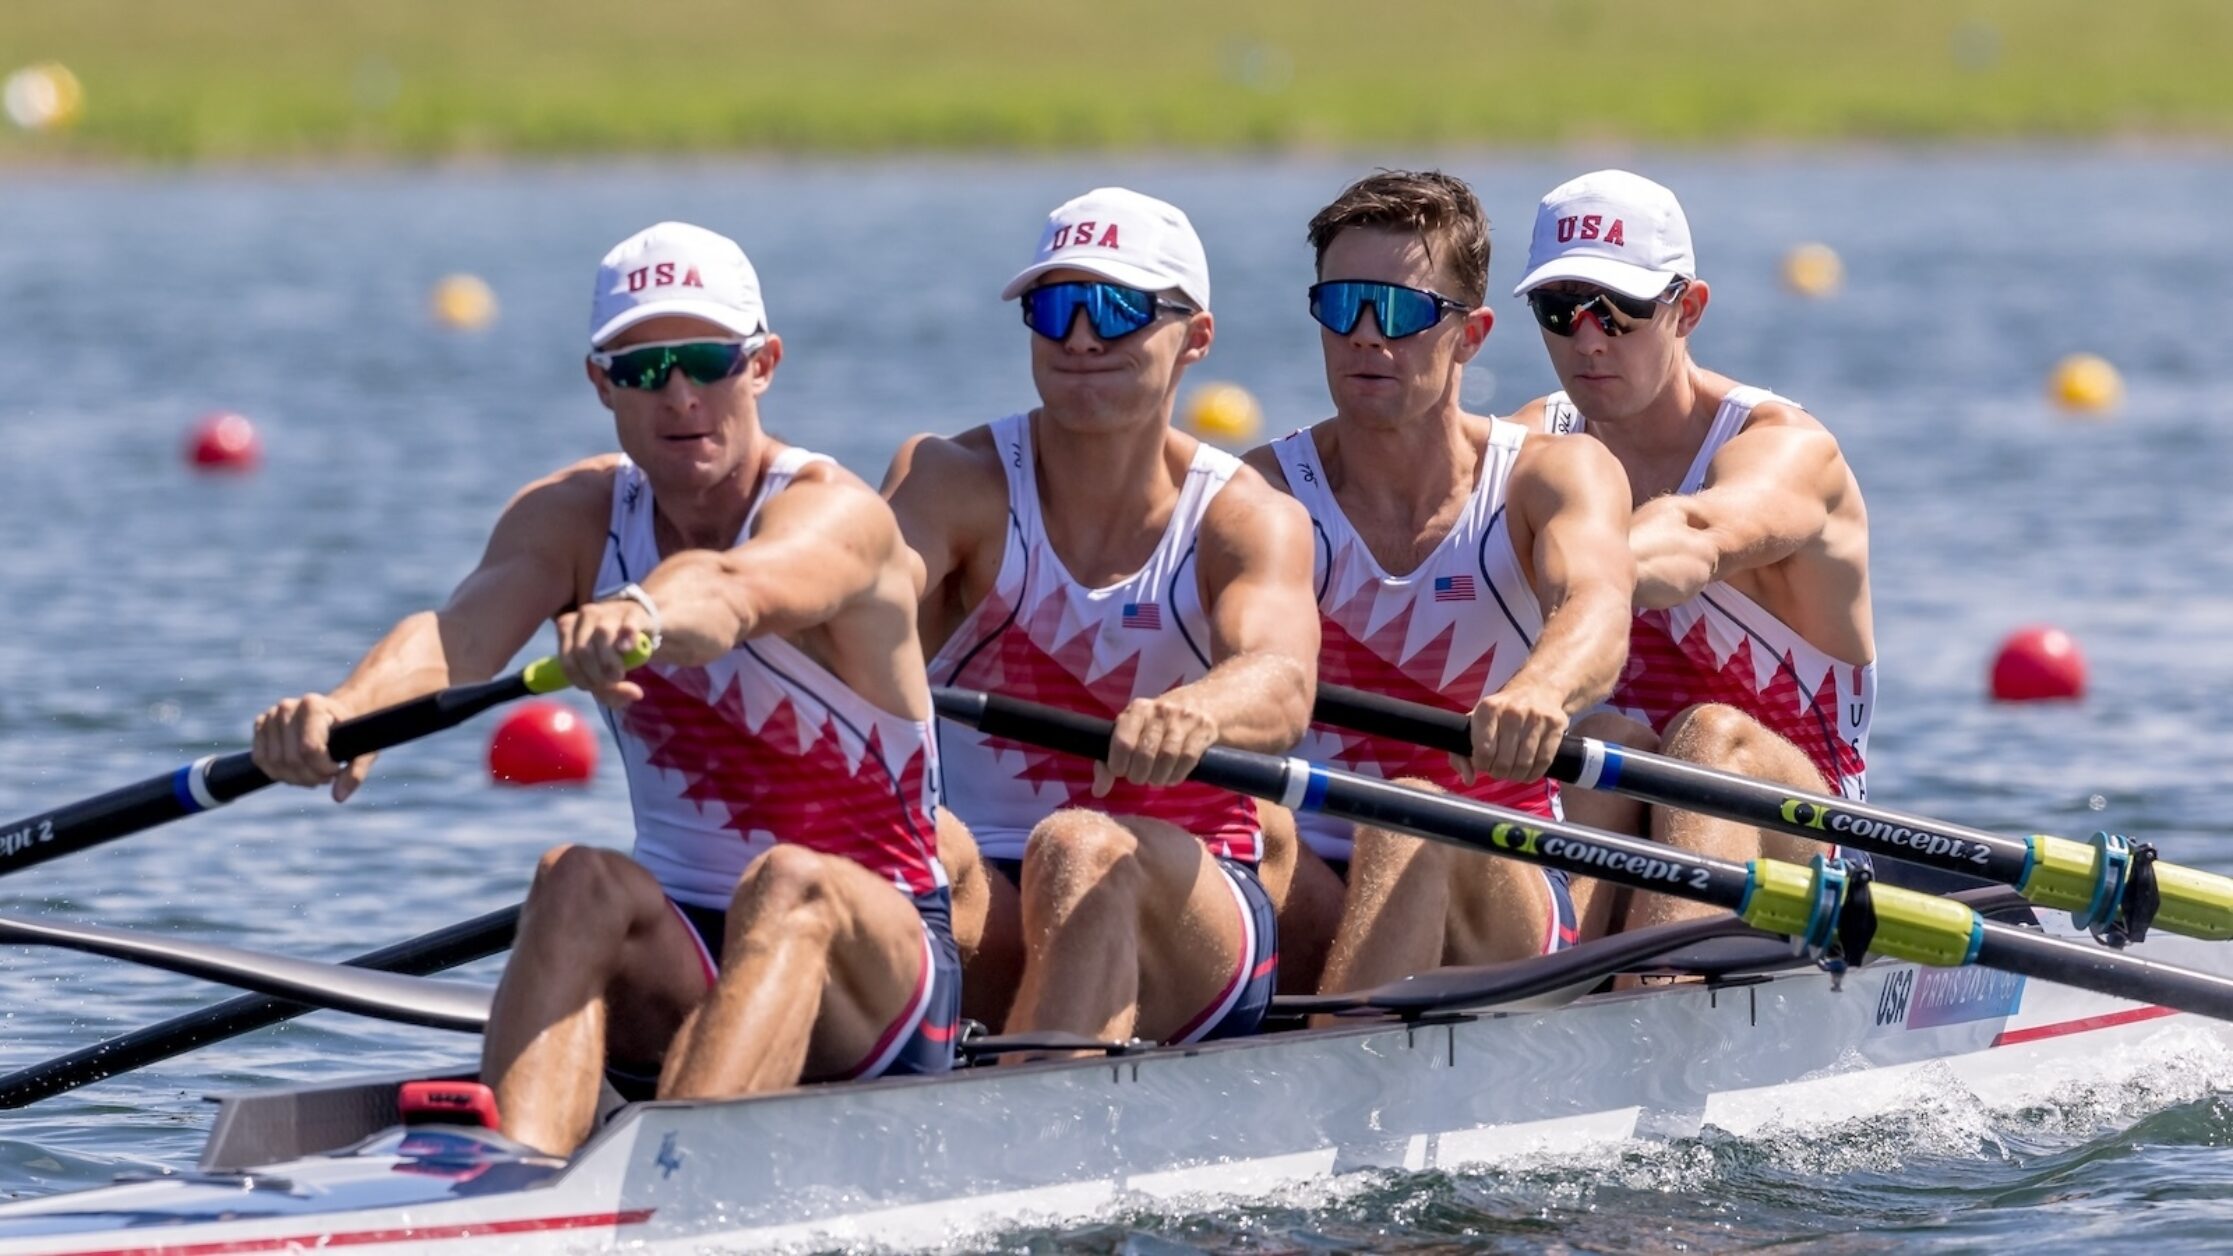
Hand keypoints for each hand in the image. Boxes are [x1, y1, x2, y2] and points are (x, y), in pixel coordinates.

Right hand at [252, 693, 374, 801]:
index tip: (336, 770)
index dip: (322, 769)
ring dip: (295, 778)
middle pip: (291, 759)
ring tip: (313, 773)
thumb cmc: (350, 732)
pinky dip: (278, 772)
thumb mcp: (362, 749)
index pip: (309, 749)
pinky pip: (261, 760)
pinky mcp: (260, 726)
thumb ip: (355, 772)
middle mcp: (287, 707)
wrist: (334, 715)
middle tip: (326, 776)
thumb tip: (339, 797)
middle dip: (310, 777)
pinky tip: (297, 769)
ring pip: (274, 763)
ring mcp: (270, 716)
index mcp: (312, 705)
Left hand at [554, 601, 654, 706]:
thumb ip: (610, 690)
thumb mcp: (602, 670)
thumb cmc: (612, 649)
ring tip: (619, 674)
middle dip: (598, 675)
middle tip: (611, 682)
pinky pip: (627, 626)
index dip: (583, 681)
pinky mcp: (632, 612)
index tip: (597, 688)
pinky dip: (627, 639)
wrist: (637, 623)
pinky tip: (627, 649)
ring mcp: (608, 611)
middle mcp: (583, 615)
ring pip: (602, 635)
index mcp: (567, 627)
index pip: (568, 662)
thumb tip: (635, 694)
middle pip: (583, 650)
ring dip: (611, 662)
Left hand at [1096, 693, 1219, 795]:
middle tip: (1140, 778)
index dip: (1118, 765)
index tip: (1121, 771)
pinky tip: (1172, 777)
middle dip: (1139, 775)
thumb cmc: (1160, 725)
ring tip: (1156, 779)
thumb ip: (1111, 760)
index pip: (1122, 741)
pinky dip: (1177, 775)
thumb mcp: (1134, 733)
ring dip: (1159, 777)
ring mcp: (1184, 719)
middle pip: (1145, 753)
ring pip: (1167, 757)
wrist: (1205, 703)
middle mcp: (1160, 710)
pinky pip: (1188, 759)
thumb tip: (1098, 790)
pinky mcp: (1204, 730)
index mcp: (1137, 709)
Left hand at [1453, 683, 1567, 784]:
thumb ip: (1460, 753)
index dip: (1482, 765)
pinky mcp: (1555, 725)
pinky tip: (1528, 772)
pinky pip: (1544, 761)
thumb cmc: (1501, 713)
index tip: (1484, 763)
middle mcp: (1512, 711)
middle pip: (1503, 762)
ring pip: (1523, 764)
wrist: (1537, 689)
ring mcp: (1535, 717)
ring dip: (1516, 776)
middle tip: (1500, 770)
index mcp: (1487, 709)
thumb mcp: (1476, 723)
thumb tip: (1468, 779)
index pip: (1482, 752)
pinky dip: (1534, 774)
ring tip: (1513, 772)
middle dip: (1499, 773)